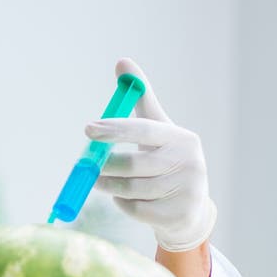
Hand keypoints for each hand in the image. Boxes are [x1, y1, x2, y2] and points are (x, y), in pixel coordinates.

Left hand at [86, 58, 216, 252]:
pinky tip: (123, 200)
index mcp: (181, 138)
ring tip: (102, 182)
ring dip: (109, 187)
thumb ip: (141, 99)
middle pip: (134, 165)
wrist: (189, 210)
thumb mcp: (158, 132)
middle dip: (105, 167)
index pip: (143, 129)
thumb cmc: (166, 163)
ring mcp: (187, 190)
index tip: (87, 129)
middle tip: (87, 167)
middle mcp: (189, 162)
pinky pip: (135, 210)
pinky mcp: (178, 215)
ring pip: (130, 190)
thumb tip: (123, 62)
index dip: (114, 129)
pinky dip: (122, 205)